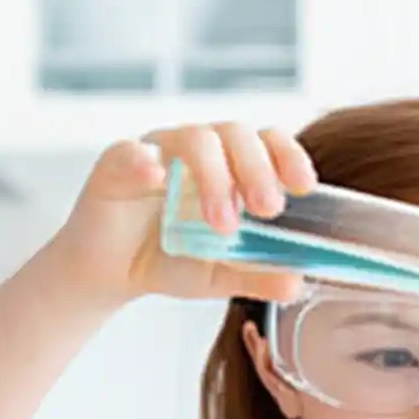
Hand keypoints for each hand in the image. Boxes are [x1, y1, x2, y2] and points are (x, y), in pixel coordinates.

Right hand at [46, 122, 317, 304]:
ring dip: (215, 178)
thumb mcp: (222, 274)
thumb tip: (297, 284)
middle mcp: (200, 150)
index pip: (268, 142)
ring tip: (223, 224)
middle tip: (268, 208)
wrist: (114, 275)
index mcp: (233, 165)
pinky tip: (157, 180)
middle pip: (237, 134)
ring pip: (195, 140)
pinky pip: (133, 152)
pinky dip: (146, 163)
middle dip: (258, 169)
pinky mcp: (117, 162)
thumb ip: (259, 275)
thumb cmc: (172, 260)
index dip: (289, 156)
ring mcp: (159, 151)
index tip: (304, 186)